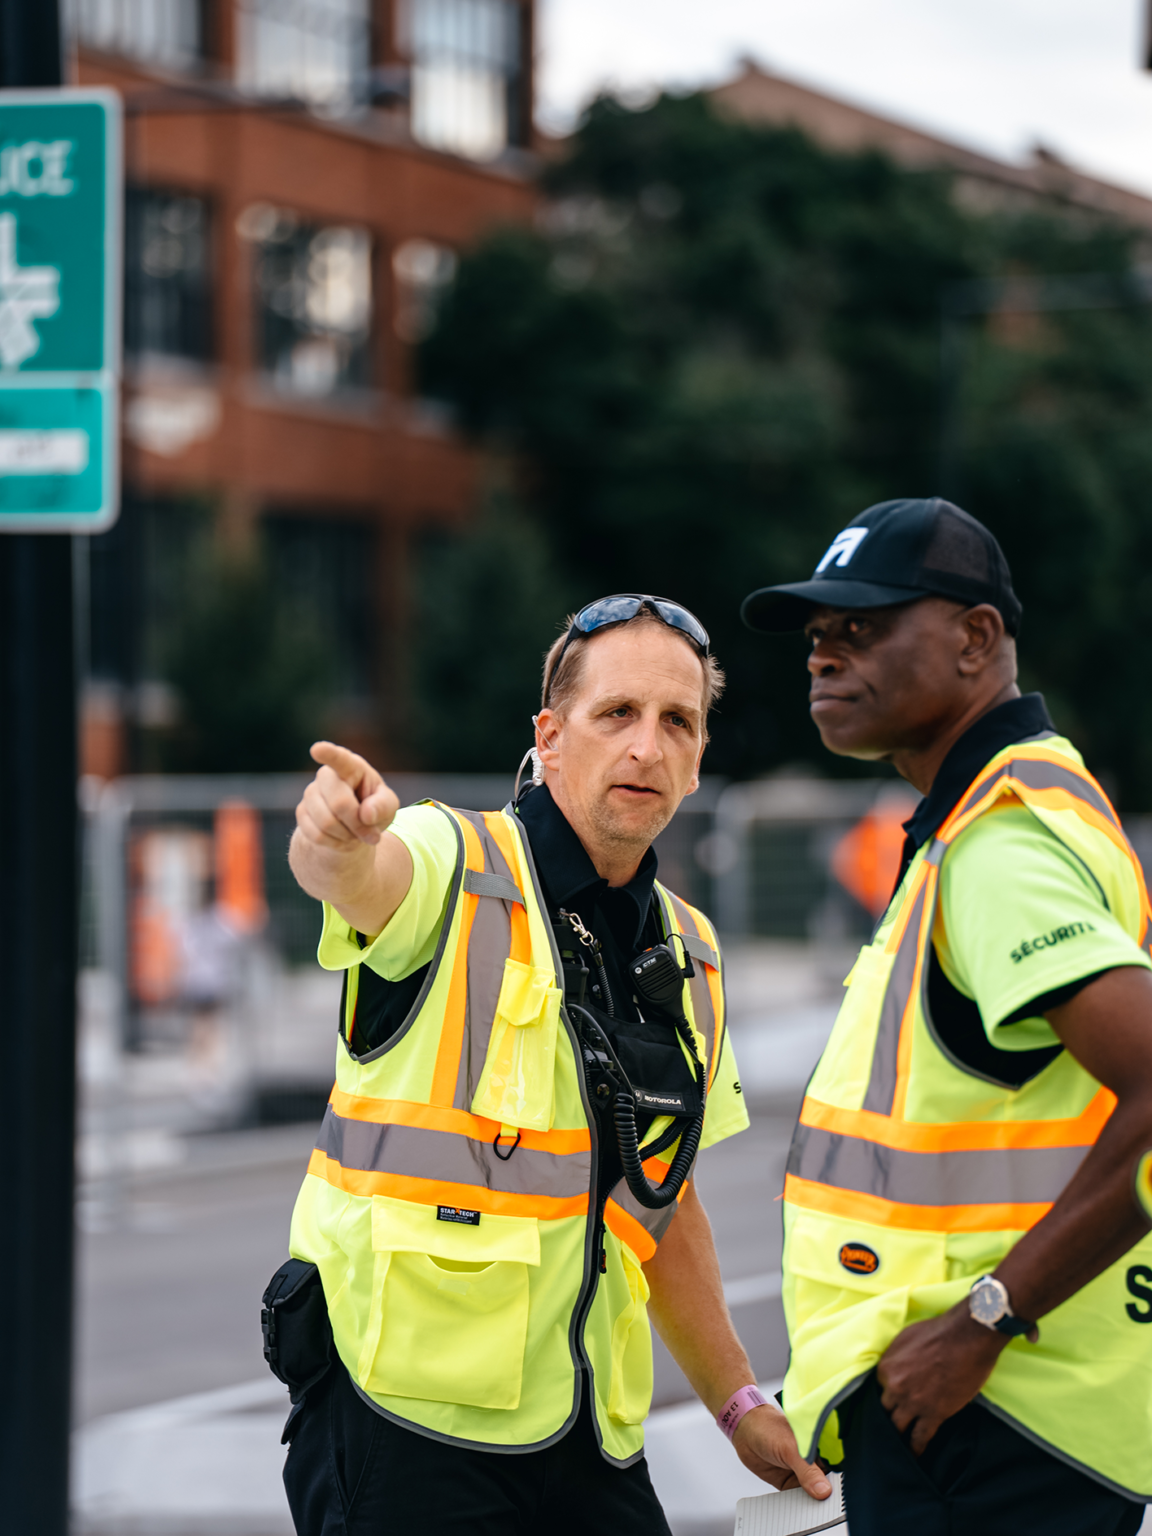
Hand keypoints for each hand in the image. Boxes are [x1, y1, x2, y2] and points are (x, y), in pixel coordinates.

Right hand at [296, 742, 398, 850]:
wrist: (352, 827)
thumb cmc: (373, 809)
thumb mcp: (388, 807)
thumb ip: (383, 806)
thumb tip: (366, 814)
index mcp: (352, 767)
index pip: (339, 759)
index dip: (328, 754)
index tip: (317, 749)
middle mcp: (327, 776)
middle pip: (339, 803)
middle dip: (357, 824)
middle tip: (370, 833)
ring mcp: (311, 793)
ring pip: (326, 822)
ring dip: (346, 835)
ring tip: (355, 834)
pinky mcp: (301, 812)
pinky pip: (315, 835)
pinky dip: (334, 843)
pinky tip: (341, 838)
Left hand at [732, 1403, 831, 1498]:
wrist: (746, 1431)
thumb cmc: (770, 1428)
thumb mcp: (791, 1448)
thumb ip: (807, 1470)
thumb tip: (824, 1490)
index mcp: (822, 1446)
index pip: (837, 1469)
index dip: (840, 1482)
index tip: (839, 1496)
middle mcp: (816, 1462)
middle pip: (829, 1484)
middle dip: (827, 1496)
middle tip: (825, 1504)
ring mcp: (804, 1474)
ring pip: (815, 1495)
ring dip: (814, 1503)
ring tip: (810, 1506)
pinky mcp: (791, 1484)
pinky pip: (800, 1499)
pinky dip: (800, 1506)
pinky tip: (799, 1509)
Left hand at [876, 1303, 1006, 1454]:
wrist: (966, 1338)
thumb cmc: (938, 1332)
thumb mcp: (905, 1339)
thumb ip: (896, 1358)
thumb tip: (895, 1369)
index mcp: (886, 1367)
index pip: (880, 1388)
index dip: (888, 1393)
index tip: (893, 1400)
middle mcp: (895, 1387)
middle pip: (885, 1409)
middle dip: (888, 1417)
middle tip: (888, 1428)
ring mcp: (913, 1403)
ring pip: (898, 1427)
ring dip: (898, 1436)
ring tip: (896, 1448)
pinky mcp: (934, 1415)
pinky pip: (920, 1438)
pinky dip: (916, 1449)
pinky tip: (914, 1456)